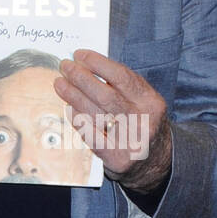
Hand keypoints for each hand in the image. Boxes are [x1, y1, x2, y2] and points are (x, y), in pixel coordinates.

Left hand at [54, 49, 171, 191]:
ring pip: (95, 113)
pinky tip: (68, 108)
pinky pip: (91, 136)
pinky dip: (78, 120)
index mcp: (151, 102)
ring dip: (73, 96)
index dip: (97, 63)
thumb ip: (122, 85)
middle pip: (105, 94)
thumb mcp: (143, 102)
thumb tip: (88, 64)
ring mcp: (130, 142)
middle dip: (80, 77)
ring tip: (60, 84)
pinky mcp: (117, 159)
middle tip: (65, 67)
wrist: (155, 162)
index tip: (80, 55)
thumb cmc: (142, 124)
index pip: (122, 76)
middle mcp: (143, 121)